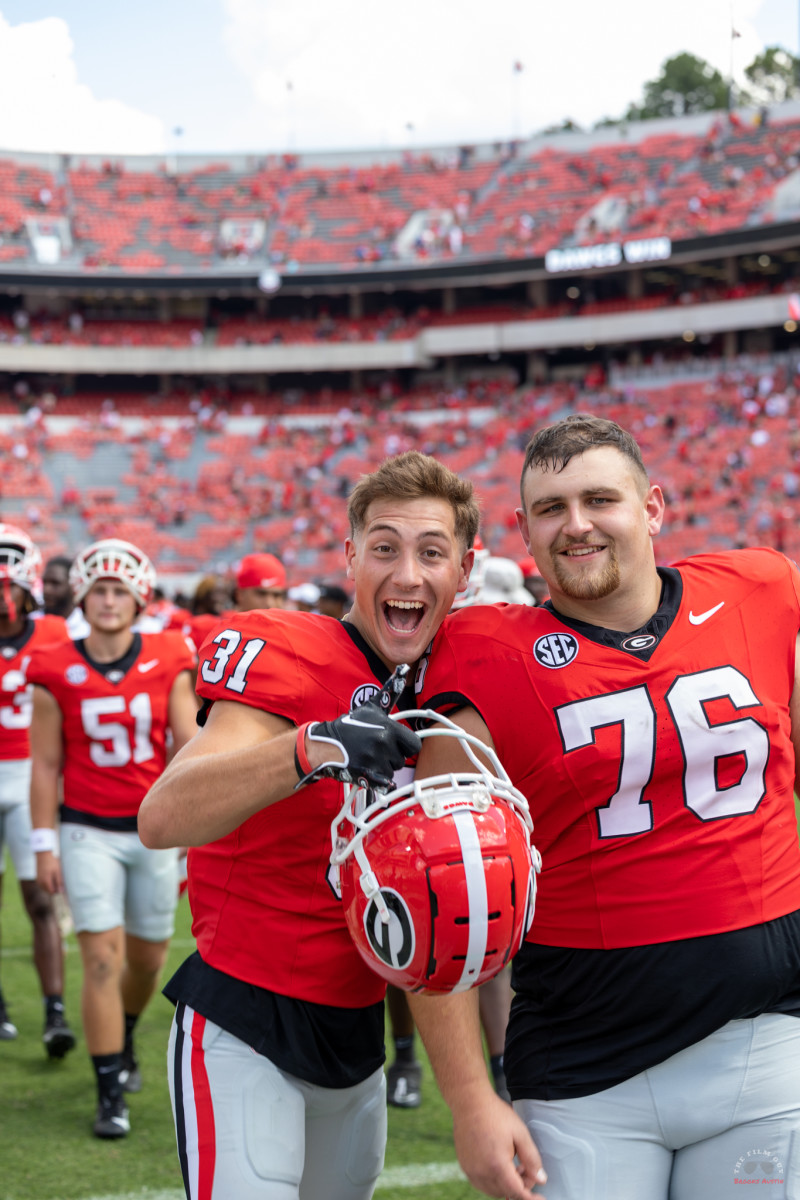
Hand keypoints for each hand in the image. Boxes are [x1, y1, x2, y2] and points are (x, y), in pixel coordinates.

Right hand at [36, 850, 63, 895]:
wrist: (43, 855)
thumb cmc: (52, 862)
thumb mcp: (58, 871)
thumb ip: (59, 882)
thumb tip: (61, 891)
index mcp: (46, 881)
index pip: (52, 892)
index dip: (57, 891)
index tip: (62, 887)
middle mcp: (40, 882)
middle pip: (48, 891)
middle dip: (54, 889)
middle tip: (59, 882)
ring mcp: (38, 880)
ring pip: (44, 888)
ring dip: (50, 886)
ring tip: (55, 878)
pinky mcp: (37, 878)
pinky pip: (42, 884)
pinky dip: (46, 884)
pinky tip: (51, 878)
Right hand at [303, 702, 420, 788]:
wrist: (326, 744)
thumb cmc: (351, 725)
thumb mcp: (372, 707)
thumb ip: (390, 692)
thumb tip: (403, 668)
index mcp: (388, 729)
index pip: (414, 745)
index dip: (406, 745)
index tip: (397, 743)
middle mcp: (383, 745)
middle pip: (403, 759)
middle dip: (393, 755)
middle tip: (378, 749)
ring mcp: (375, 761)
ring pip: (393, 770)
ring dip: (384, 766)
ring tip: (369, 756)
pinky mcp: (367, 775)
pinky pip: (384, 781)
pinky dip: (377, 777)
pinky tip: (367, 767)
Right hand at [452, 1091, 546, 1198]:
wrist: (470, 1102)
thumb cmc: (494, 1114)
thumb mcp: (520, 1133)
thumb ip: (532, 1159)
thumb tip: (540, 1179)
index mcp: (497, 1165)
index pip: (517, 1193)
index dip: (530, 1198)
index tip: (539, 1198)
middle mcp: (481, 1172)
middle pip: (505, 1193)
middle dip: (519, 1186)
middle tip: (526, 1168)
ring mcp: (471, 1170)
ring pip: (493, 1190)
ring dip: (505, 1184)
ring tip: (512, 1164)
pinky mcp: (465, 1166)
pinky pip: (481, 1183)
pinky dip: (493, 1180)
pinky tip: (498, 1164)